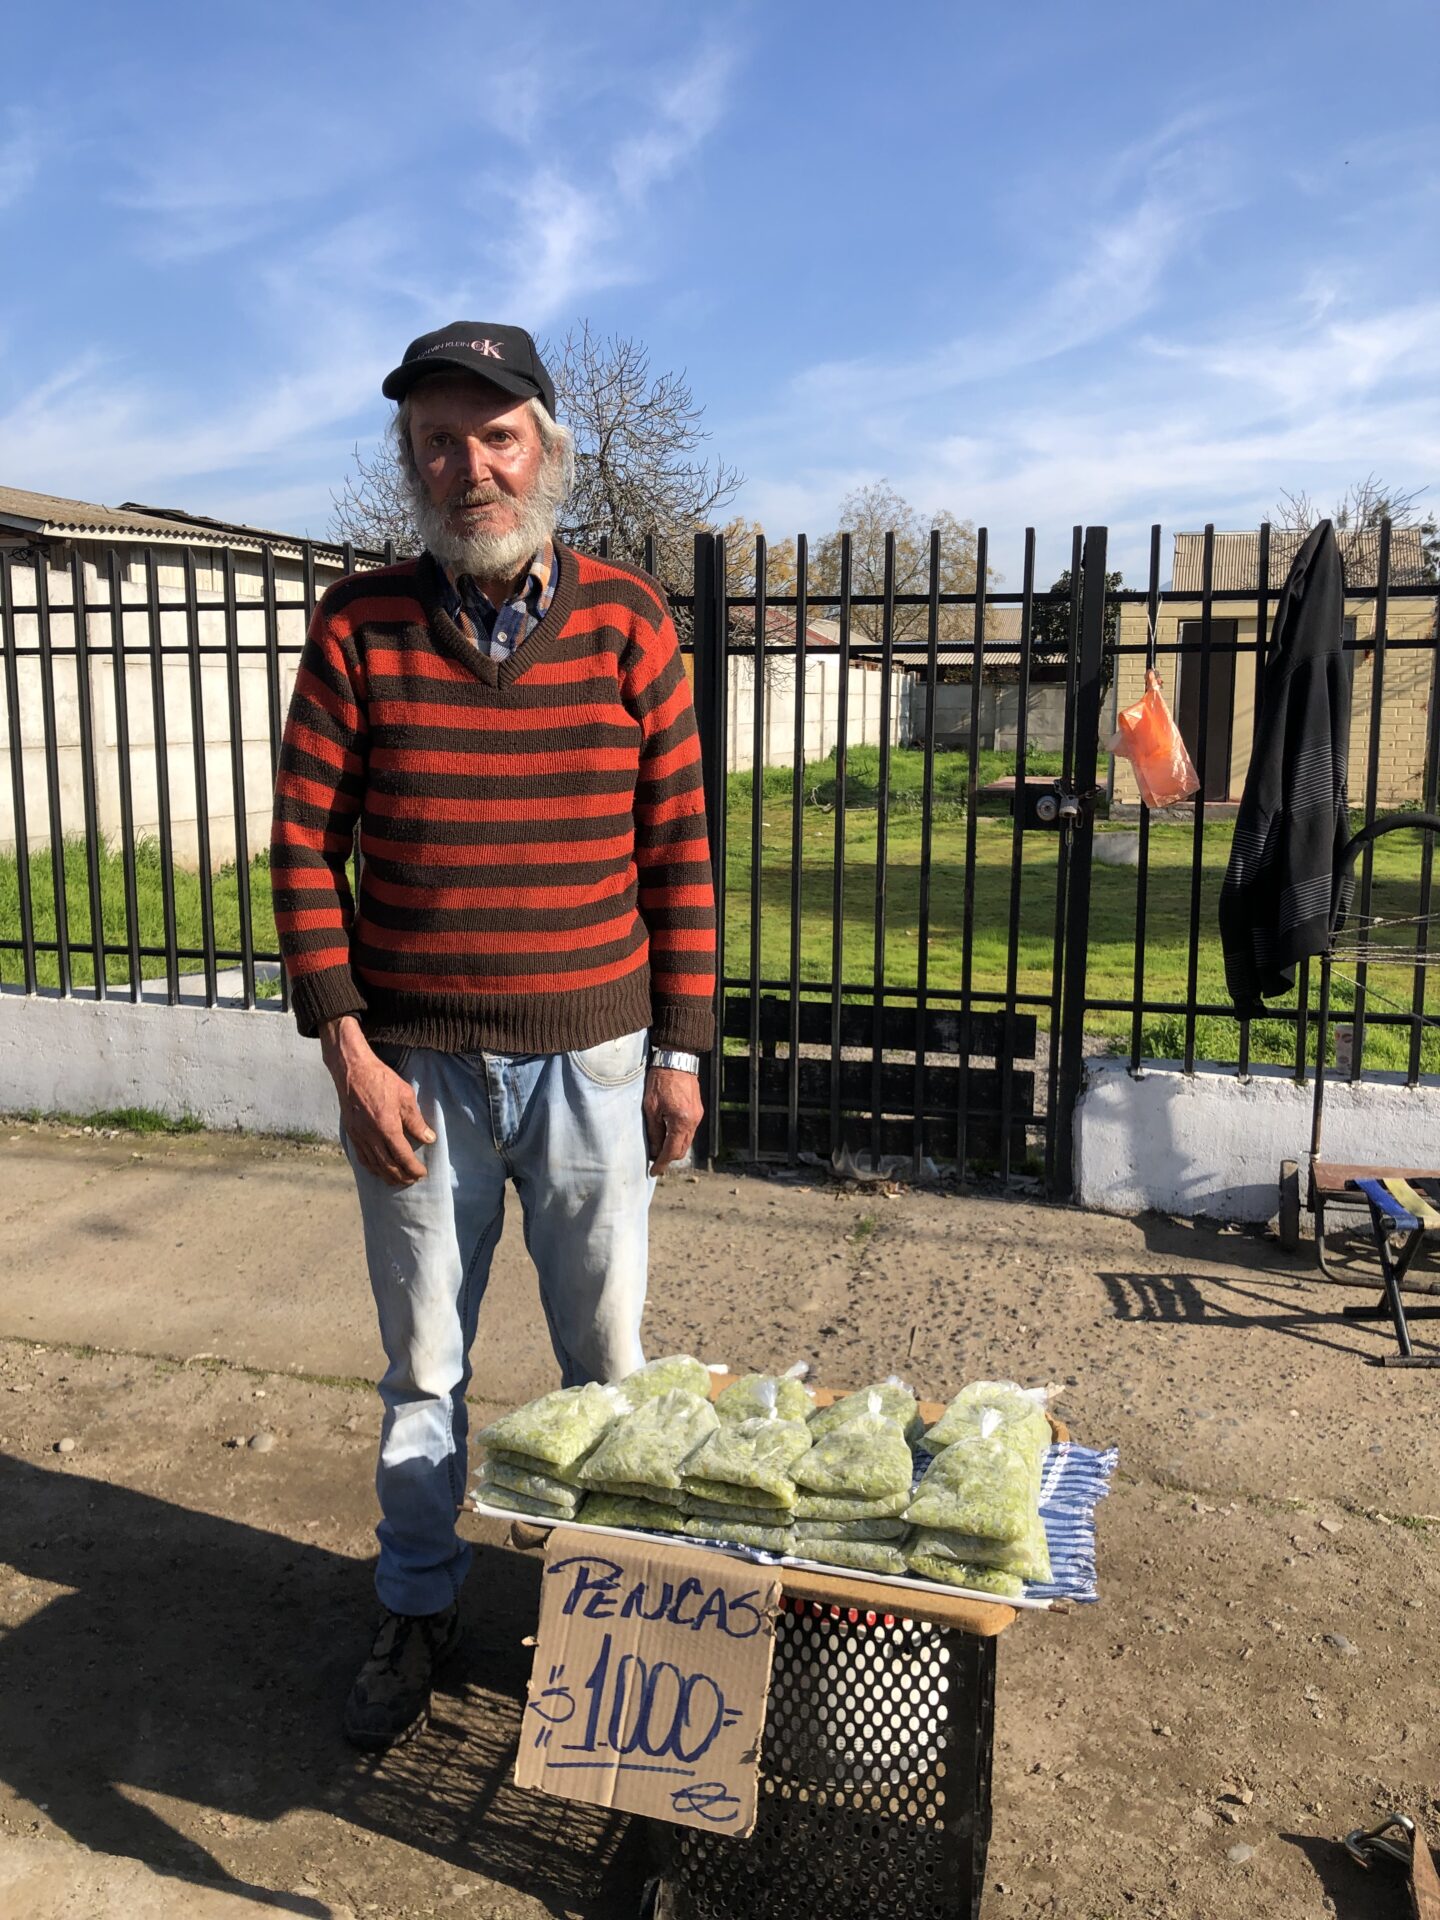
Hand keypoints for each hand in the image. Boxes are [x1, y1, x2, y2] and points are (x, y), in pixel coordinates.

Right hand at [320, 1015, 434, 1186]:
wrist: (352, 1071)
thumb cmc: (381, 1080)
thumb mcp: (406, 1096)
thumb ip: (416, 1120)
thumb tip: (429, 1138)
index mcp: (387, 1127)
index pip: (402, 1156)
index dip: (413, 1168)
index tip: (422, 1173)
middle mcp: (371, 1136)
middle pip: (387, 1166)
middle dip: (402, 1177)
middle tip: (412, 1180)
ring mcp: (359, 1136)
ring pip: (373, 1165)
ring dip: (387, 1176)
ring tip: (398, 1181)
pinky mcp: (351, 1133)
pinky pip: (361, 1157)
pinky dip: (371, 1168)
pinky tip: (378, 1170)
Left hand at [643, 1066, 702, 1175]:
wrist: (677, 1060)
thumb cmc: (660, 1081)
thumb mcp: (651, 1107)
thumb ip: (654, 1131)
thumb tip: (655, 1151)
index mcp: (681, 1122)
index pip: (671, 1151)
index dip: (662, 1164)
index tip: (653, 1172)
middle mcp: (693, 1121)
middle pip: (682, 1150)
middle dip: (668, 1158)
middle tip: (654, 1161)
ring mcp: (697, 1116)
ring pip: (686, 1141)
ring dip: (674, 1147)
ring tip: (659, 1148)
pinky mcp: (697, 1110)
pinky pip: (689, 1131)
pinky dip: (679, 1137)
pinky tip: (668, 1134)